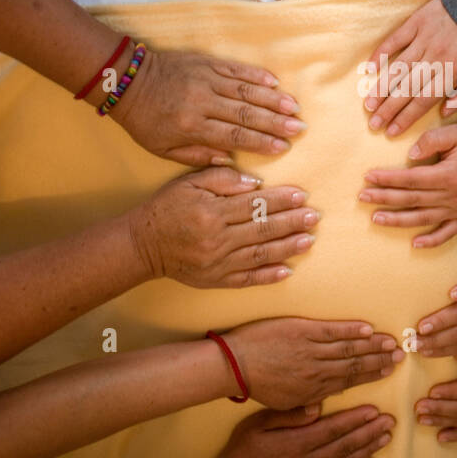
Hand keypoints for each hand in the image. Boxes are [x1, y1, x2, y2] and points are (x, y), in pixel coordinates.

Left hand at [113, 48, 306, 166]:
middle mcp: (201, 101)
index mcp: (191, 126)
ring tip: (294, 107)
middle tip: (298, 128)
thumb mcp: (163, 149)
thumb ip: (197, 155)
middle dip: (275, 122)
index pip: (233, 136)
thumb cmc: (145, 121)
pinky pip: (235, 68)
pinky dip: (256, 75)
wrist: (126, 81)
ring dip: (272, 99)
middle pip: (245, 113)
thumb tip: (230, 159)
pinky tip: (274, 82)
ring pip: (245, 90)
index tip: (283, 147)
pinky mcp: (205, 62)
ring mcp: (205, 78)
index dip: (261, 142)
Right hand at [127, 167, 318, 287]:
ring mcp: (217, 262)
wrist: (142, 245)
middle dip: (291, 222)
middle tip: (314, 216)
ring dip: (287, 247)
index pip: (254, 204)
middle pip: (262, 229)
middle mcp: (217, 238)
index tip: (302, 195)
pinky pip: (247, 279)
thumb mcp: (189, 182)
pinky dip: (268, 276)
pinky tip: (288, 271)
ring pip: (259, 254)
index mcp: (211, 211)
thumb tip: (255, 183)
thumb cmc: (167, 208)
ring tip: (309, 239)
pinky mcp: (215, 279)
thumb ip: (222, 178)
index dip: (280, 199)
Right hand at [176, 404, 394, 457]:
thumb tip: (316, 405)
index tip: (374, 410)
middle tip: (390, 422)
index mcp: (296, 442)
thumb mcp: (260, 422)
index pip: (333, 428)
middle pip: (345, 445)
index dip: (356, 419)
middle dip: (369, 432)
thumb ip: (289, 415)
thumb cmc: (246, 446)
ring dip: (367, 449)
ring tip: (385, 438)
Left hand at [220, 318, 402, 408]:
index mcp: (314, 389)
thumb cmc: (257, 385)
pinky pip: (332, 330)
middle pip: (355, 364)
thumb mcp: (284, 404)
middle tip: (400, 355)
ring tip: (391, 342)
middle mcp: (318, 371)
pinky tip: (367, 329)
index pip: (349, 381)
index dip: (371, 374)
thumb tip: (326, 403)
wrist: (236, 365)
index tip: (388, 370)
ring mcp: (311, 350)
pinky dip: (351, 329)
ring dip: (372, 345)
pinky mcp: (302, 331)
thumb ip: (307, 404)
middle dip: (379, 360)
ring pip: (348, 348)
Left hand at [359, 123, 456, 246]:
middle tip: (363, 197)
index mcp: (448, 175)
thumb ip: (432, 140)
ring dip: (398, 220)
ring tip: (376, 219)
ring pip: (423, 219)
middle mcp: (451, 196)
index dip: (388, 179)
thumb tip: (410, 154)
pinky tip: (415, 244)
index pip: (411, 179)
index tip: (369, 177)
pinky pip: (447, 233)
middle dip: (384, 198)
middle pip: (411, 200)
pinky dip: (432, 241)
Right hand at [364, 0, 456, 136]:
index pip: (423, 101)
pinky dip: (382, 53)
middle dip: (388, 109)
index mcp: (450, 73)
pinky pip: (395, 40)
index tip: (391, 131)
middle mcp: (433, 59)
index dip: (406, 117)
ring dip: (381, 87)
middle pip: (406, 89)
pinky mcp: (416, 23)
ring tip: (368, 104)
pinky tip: (370, 68)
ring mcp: (423, 40)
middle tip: (373, 124)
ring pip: (397, 68)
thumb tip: (444, 113)